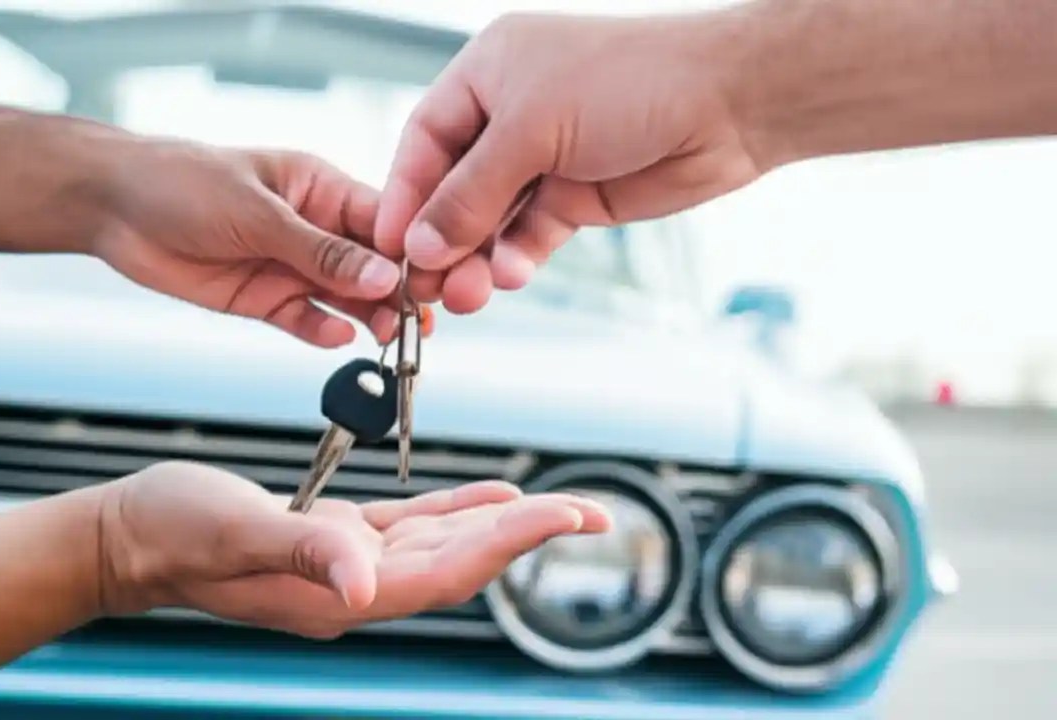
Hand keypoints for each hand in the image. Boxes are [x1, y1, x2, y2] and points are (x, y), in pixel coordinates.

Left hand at [92, 143, 407, 346]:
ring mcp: (289, 265)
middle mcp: (312, 228)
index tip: (432, 280)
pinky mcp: (263, 298)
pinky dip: (322, 331)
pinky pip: (304, 319)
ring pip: (343, 297)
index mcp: (319, 188)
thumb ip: (320, 251)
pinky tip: (339, 338)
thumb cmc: (182, 183)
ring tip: (391, 336)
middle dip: (397, 292)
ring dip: (368, 316)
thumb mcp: (258, 212)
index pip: (381, 222)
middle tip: (419, 320)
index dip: (409, 251)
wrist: (113, 208)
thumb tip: (382, 275)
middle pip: (370, 266)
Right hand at [98, 461, 609, 637]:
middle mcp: (355, 585)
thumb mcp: (237, 533)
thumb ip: (304, 554)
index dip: (511, 542)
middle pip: (462, 561)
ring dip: (498, 522)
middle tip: (593, 513)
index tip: (566, 515)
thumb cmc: (172, 534)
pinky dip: (451, 506)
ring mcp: (345, 564)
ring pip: (442, 541)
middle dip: (527, 536)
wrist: (129, 536)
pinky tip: (482, 493)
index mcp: (342, 592)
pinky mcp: (331, 538)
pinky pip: (408, 524)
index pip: (449, 569)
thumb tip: (365, 590)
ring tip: (554, 506)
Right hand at [376, 11, 760, 314]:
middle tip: (427, 285)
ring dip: (475, 258)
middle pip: (454, 187)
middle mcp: (512, 114)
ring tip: (467, 292)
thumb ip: (470, 193)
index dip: (404, 194)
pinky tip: (509, 274)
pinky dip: (515, 258)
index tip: (391, 245)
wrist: (728, 103)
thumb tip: (423, 241)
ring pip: (490, 219)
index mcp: (488, 73)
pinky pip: (529, 235)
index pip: (424, 141)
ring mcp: (545, 158)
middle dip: (441, 238)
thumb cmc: (634, 79)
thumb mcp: (531, 129)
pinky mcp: (575, 196)